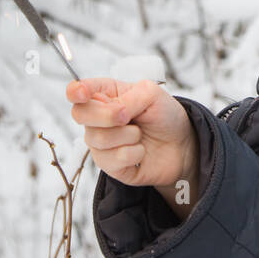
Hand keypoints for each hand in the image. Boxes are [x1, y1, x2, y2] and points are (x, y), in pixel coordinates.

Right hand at [67, 78, 197, 188]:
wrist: (183, 145)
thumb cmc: (166, 116)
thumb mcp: (152, 94)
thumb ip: (128, 97)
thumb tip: (114, 111)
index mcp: (106, 95)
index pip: (78, 91)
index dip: (75, 91)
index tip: (81, 93)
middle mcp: (98, 119)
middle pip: (80, 114)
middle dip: (105, 115)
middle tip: (126, 116)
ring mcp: (102, 144)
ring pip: (97, 139)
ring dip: (127, 135)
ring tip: (140, 134)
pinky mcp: (110, 166)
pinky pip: (111, 160)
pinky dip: (133, 153)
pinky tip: (141, 151)